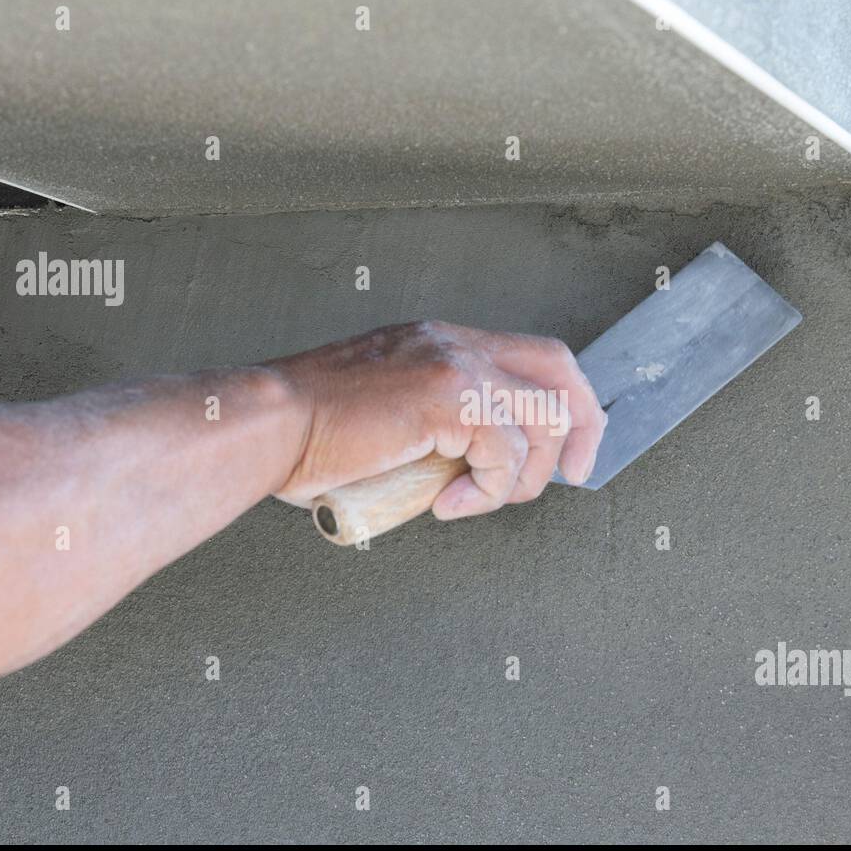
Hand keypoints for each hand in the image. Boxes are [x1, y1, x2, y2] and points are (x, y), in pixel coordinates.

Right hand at [266, 321, 606, 518]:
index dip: (566, 402)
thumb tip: (471, 470)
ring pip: (541, 421)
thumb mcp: (389, 417)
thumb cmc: (307, 432)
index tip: (570, 449)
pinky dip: (487, 492)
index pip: (535, 357)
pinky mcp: (447, 398)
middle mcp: (454, 345)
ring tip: (474, 500)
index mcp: (442, 345)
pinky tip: (447, 505)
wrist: (266, 426)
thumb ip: (438, 428)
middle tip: (575, 474)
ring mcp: (454, 366)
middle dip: (583, 428)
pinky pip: (503, 452)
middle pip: (558, 373)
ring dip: (520, 477)